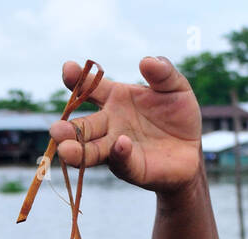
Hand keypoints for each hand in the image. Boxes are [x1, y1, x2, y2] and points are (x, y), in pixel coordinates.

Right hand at [49, 56, 202, 195]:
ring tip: (65, 151)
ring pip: (91, 151)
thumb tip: (147, 61)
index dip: (77, 79)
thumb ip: (163, 73)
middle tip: (55, 129)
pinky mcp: (134, 168)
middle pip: (82, 127)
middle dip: (67, 129)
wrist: (192, 150)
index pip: (90, 88)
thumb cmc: (178, 116)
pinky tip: (120, 144)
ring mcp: (118, 148)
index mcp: (115, 100)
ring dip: (78, 152)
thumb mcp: (175, 87)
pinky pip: (123, 162)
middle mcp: (110, 125)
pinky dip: (120, 154)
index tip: (68, 69)